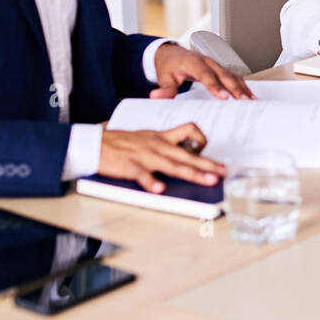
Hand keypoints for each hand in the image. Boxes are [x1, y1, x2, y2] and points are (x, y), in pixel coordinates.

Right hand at [98, 122, 225, 193]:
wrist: (95, 143)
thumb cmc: (123, 143)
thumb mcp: (149, 138)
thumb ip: (167, 144)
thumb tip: (187, 156)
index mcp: (162, 137)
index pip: (189, 130)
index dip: (201, 139)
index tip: (210, 151)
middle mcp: (158, 145)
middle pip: (187, 154)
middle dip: (207, 164)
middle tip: (223, 172)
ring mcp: (145, 155)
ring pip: (172, 164)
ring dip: (191, 173)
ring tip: (206, 181)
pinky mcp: (130, 165)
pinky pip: (142, 174)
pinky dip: (151, 182)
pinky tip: (160, 189)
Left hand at [152, 42, 253, 99]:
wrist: (171, 54)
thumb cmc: (169, 66)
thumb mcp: (163, 77)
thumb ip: (164, 89)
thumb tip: (157, 96)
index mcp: (192, 62)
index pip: (205, 74)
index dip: (215, 86)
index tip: (224, 97)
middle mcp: (206, 61)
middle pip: (223, 75)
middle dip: (235, 88)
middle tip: (243, 100)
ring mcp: (215, 64)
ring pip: (231, 75)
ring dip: (242, 87)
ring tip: (251, 100)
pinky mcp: (219, 68)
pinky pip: (233, 76)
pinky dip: (242, 85)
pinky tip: (249, 95)